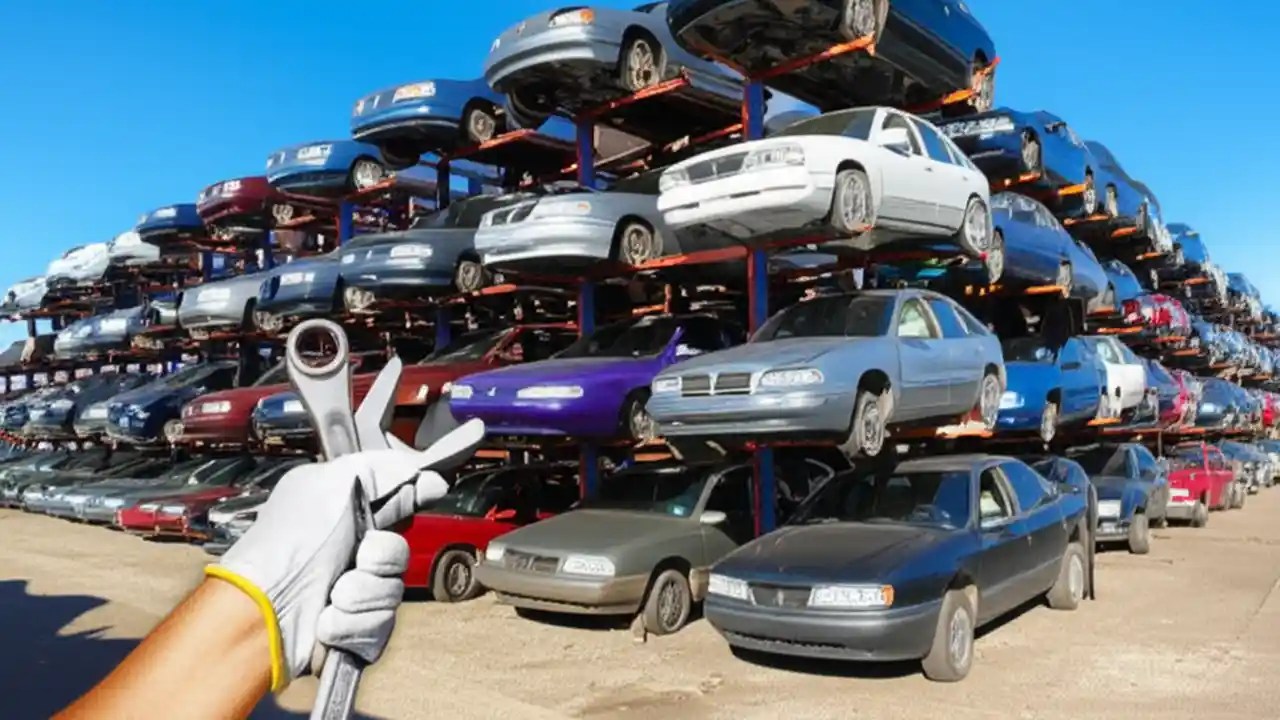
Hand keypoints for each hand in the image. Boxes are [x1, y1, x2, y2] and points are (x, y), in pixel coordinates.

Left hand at [209, 447, 449, 690]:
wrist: (265, 610)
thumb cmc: (288, 545)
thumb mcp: (332, 482)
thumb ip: (384, 470)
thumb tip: (428, 475)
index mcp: (344, 515)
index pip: (400, 504)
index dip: (412, 503)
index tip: (424, 495)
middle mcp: (348, 553)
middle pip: (400, 553)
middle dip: (381, 558)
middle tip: (355, 558)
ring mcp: (352, 596)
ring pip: (392, 594)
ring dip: (364, 596)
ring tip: (332, 597)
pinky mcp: (353, 633)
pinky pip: (381, 629)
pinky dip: (355, 626)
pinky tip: (328, 623)